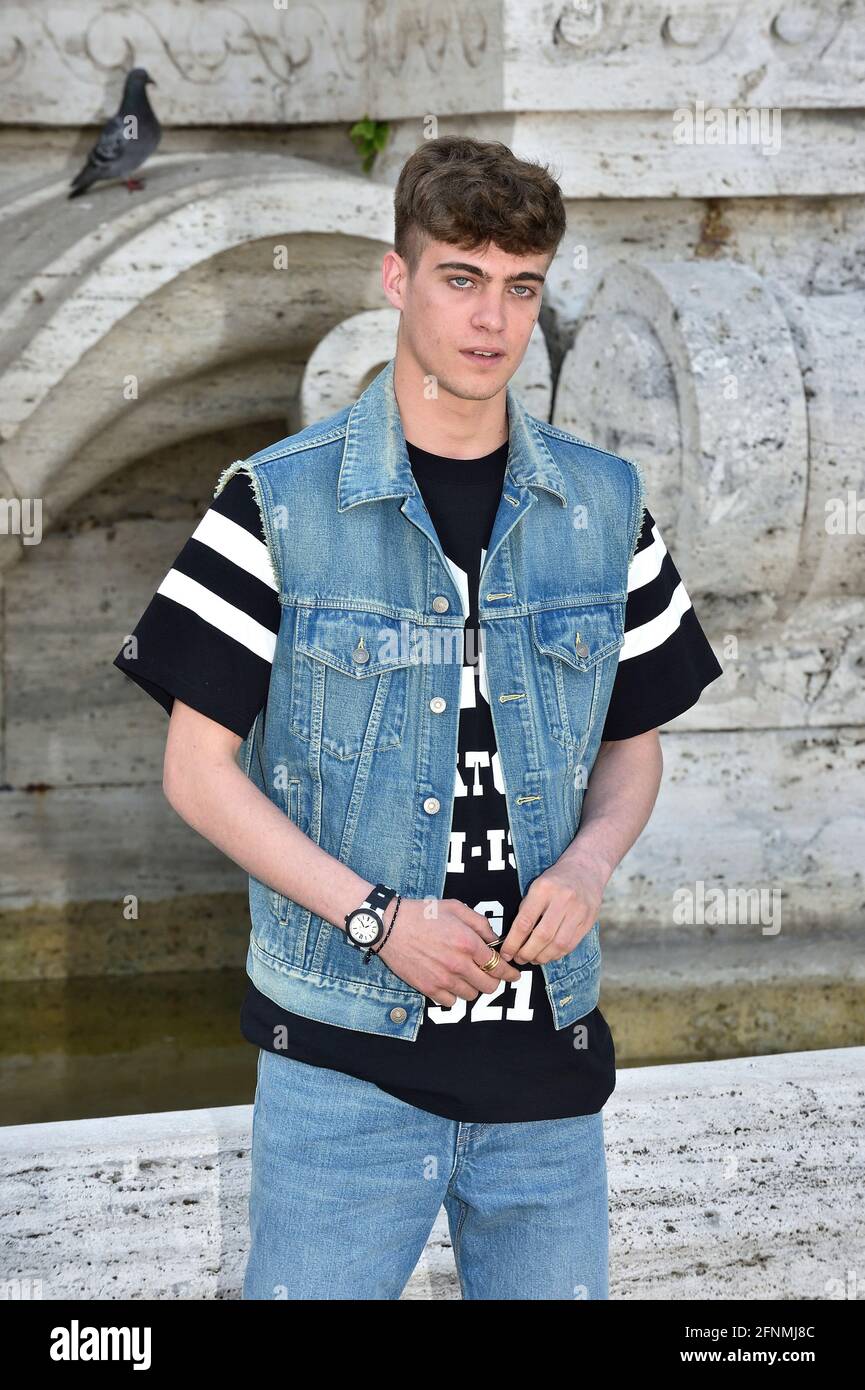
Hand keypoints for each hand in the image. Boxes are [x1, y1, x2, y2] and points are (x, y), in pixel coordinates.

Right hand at [376, 897, 521, 1006]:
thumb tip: (494, 939)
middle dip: (493, 981)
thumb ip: (480, 923)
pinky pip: (451, 1002)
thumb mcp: (455, 908)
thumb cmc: (422, 914)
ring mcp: (443, 979)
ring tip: (464, 975)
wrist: (389, 926)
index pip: (499, 966)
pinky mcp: (428, 988)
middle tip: (488, 975)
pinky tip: (449, 982)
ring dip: (472, 987)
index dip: (510, 973)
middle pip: (489, 986)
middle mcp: (458, 964)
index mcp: (468, 943)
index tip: (513, 975)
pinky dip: (453, 995)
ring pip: (471, 996)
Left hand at [497, 852, 609, 965]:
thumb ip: (526, 910)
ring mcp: (578, 911)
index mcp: (543, 889)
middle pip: (542, 936)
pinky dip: (557, 954)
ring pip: (558, 944)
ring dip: (542, 957)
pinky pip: (571, 944)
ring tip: (532, 959)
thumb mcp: (536, 886)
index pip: (524, 922)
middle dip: (527, 953)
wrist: (585, 869)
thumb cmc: (555, 880)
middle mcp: (563, 899)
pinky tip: (548, 954)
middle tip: (519, 959)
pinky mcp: (588, 921)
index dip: (513, 942)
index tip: (506, 953)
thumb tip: (514, 939)